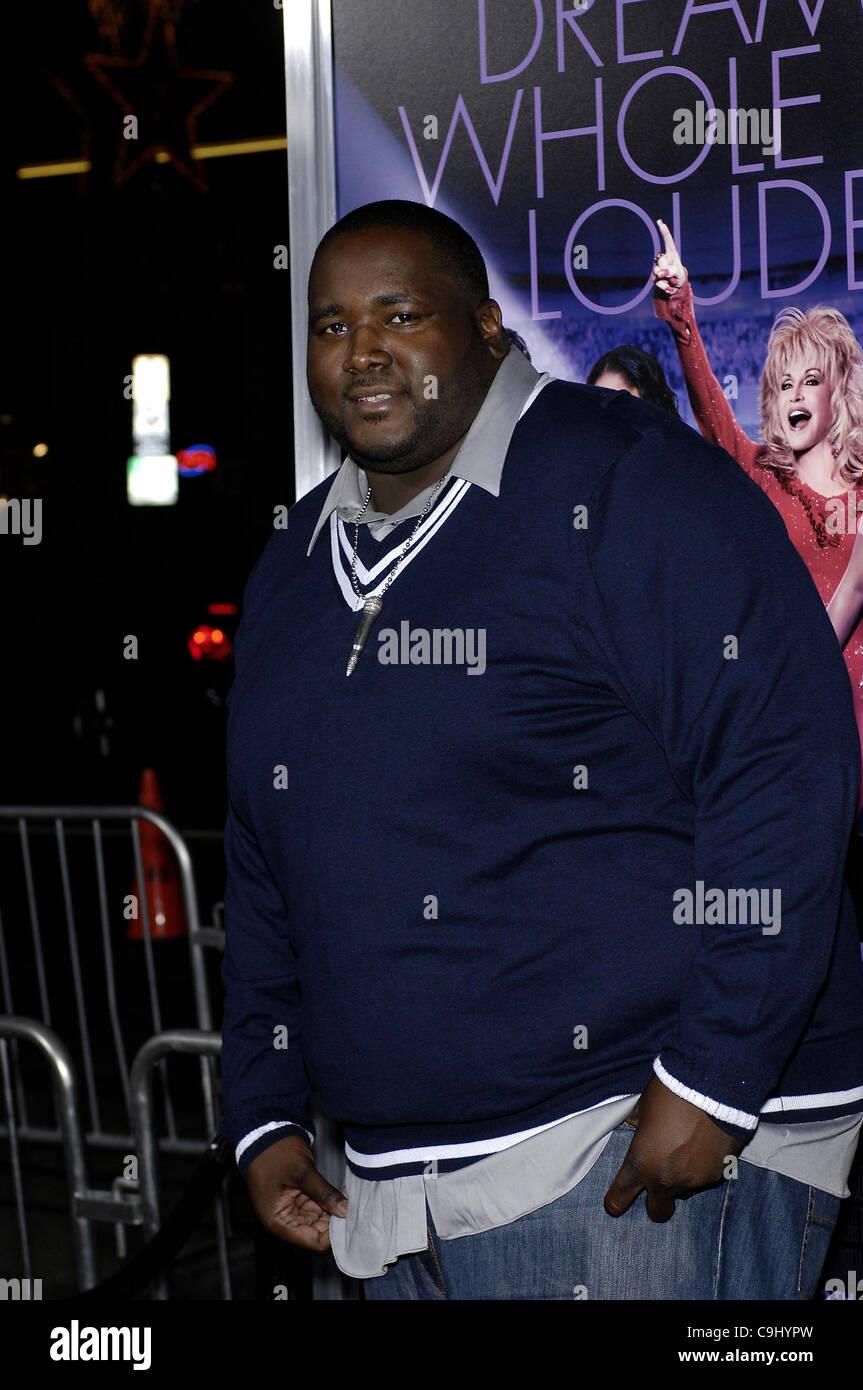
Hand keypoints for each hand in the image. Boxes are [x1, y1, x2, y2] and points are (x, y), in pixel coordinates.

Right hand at [246, 1134, 347, 1251]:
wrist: (265, 1132)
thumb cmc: (275, 1153)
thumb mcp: (302, 1172)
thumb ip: (324, 1193)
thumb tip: (345, 1211)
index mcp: (278, 1221)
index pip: (312, 1241)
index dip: (332, 1235)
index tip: (349, 1221)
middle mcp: (285, 1220)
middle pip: (317, 1233)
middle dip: (335, 1224)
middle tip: (355, 1212)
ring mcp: (292, 1210)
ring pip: (319, 1221)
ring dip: (333, 1214)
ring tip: (351, 1204)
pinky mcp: (298, 1199)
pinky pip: (317, 1208)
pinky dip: (329, 1204)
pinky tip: (342, 1198)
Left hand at [604, 1075, 744, 1222]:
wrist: (714, 1090)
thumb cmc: (671, 1093)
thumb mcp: (645, 1105)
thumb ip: (639, 1123)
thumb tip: (637, 1125)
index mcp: (641, 1163)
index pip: (620, 1195)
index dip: (615, 1202)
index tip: (614, 1205)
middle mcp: (665, 1180)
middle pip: (658, 1211)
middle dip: (655, 1203)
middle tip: (657, 1185)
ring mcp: (693, 1181)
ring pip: (683, 1192)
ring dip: (680, 1179)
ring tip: (686, 1151)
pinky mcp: (717, 1176)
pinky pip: (704, 1179)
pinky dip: (701, 1167)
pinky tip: (705, 1146)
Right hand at [652, 219, 687, 297]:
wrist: (675, 286)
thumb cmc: (679, 276)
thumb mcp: (678, 274)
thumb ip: (671, 272)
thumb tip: (660, 273)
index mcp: (671, 254)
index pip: (668, 242)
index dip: (665, 233)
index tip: (661, 223)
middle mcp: (663, 258)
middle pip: (662, 261)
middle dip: (668, 271)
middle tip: (673, 276)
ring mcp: (657, 267)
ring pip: (657, 272)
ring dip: (666, 280)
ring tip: (671, 281)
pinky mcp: (654, 276)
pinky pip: (657, 282)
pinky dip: (663, 286)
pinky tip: (668, 286)